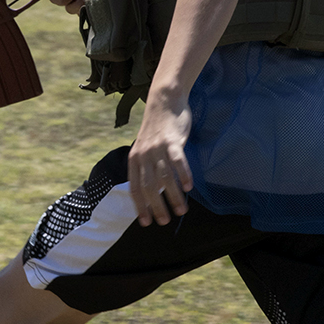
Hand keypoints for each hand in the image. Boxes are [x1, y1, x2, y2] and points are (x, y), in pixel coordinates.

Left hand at [127, 93, 193, 225]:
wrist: (164, 100)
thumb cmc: (157, 128)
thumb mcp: (145, 149)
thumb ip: (147, 168)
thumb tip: (153, 192)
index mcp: (134, 159)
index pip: (135, 188)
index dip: (140, 207)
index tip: (147, 223)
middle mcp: (143, 155)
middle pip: (149, 187)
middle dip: (156, 207)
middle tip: (165, 221)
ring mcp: (157, 148)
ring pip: (164, 178)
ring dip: (173, 196)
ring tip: (181, 211)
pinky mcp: (172, 141)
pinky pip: (178, 162)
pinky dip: (183, 175)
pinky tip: (189, 187)